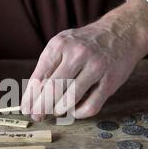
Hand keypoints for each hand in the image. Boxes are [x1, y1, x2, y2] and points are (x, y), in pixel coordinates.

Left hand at [21, 0, 147, 119]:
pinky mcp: (110, 81)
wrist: (121, 32)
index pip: (39, 76)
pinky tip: (75, 111)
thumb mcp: (63, 45)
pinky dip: (79, 113)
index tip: (26, 109)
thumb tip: (33, 97)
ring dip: (59, 110)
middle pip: (52, 89)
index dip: (30, 97)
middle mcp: (77, 54)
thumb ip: (49, 67)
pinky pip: (91, 106)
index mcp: (60, 45)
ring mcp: (96, 67)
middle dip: (41, 107)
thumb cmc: (85, 43)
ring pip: (70, 99)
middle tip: (37, 116)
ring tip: (56, 112)